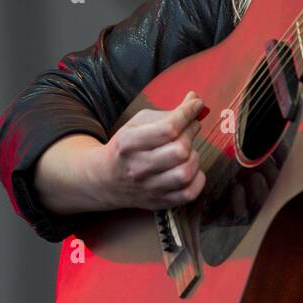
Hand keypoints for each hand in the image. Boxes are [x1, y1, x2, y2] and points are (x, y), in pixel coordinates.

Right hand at [95, 90, 208, 211]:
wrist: (106, 179)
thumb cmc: (127, 146)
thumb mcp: (138, 123)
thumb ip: (168, 112)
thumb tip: (195, 100)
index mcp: (129, 143)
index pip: (168, 129)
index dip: (187, 114)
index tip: (196, 105)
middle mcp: (137, 168)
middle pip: (179, 151)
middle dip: (190, 134)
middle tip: (190, 128)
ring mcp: (148, 188)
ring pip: (185, 173)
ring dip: (194, 157)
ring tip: (187, 151)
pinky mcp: (159, 202)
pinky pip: (189, 193)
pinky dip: (197, 179)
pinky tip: (190, 168)